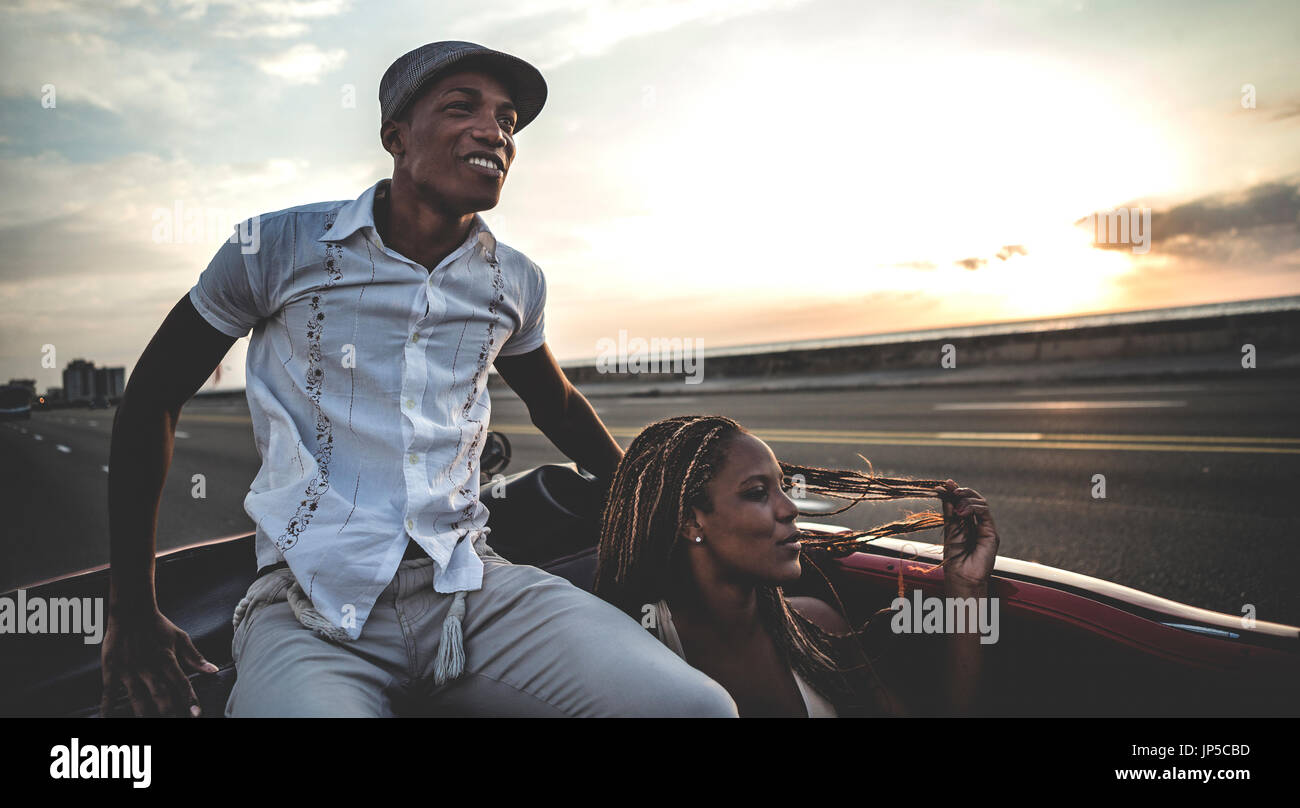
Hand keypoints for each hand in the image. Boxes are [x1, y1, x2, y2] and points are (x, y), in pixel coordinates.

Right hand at [100, 608, 217, 716]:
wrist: (131, 610)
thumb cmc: (158, 626)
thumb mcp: (180, 638)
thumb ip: (195, 657)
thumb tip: (214, 671)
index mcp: (167, 660)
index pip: (181, 683)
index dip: (189, 699)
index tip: (196, 714)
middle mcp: (149, 668)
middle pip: (161, 694)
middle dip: (169, 711)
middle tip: (176, 722)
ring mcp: (129, 670)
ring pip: (137, 697)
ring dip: (145, 713)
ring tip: (149, 726)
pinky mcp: (112, 670)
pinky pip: (109, 692)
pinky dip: (108, 707)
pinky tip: (106, 719)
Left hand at [934, 479, 999, 592]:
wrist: (962, 576)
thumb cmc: (954, 557)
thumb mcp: (949, 529)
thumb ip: (949, 511)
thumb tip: (944, 490)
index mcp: (965, 523)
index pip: (963, 501)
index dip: (955, 492)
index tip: (944, 484)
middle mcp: (976, 523)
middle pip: (974, 499)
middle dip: (962, 492)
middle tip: (951, 489)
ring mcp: (985, 527)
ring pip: (981, 503)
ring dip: (967, 500)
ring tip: (957, 508)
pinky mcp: (991, 532)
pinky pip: (985, 513)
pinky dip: (974, 507)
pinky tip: (962, 511)